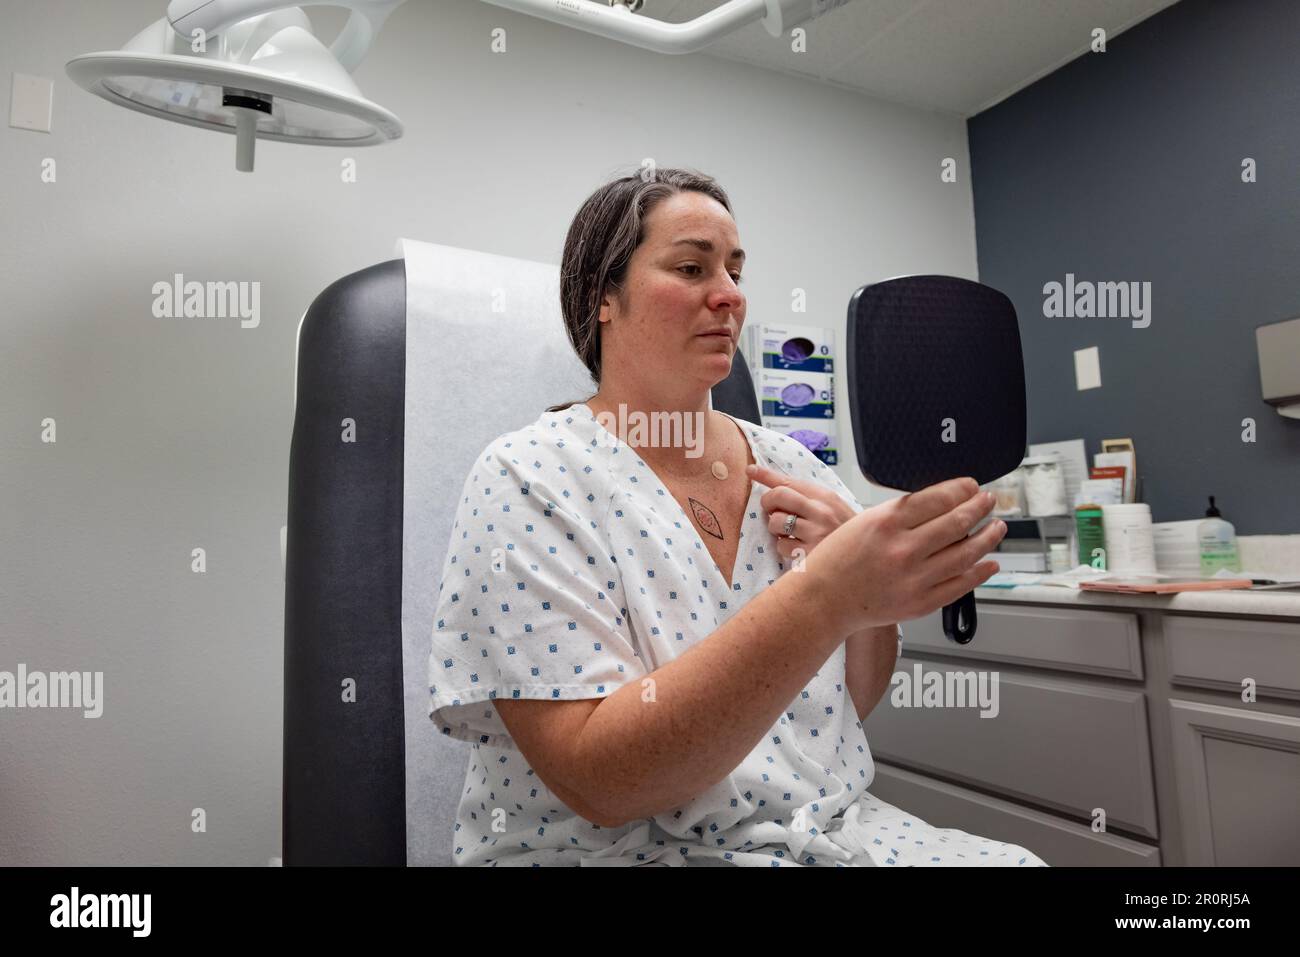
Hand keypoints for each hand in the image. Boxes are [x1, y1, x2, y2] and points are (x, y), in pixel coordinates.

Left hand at [745, 463, 856, 565]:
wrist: (869, 555)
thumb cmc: (844, 530)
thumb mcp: (831, 506)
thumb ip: (806, 496)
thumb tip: (776, 487)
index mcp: (825, 496)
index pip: (789, 481)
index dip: (766, 475)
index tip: (751, 470)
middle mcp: (821, 511)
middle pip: (778, 496)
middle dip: (767, 503)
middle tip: (771, 510)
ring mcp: (816, 533)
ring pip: (775, 522)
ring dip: (775, 528)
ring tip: (789, 532)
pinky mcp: (810, 554)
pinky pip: (781, 545)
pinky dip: (784, 547)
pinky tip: (797, 547)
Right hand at [793, 477, 1006, 633]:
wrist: (823, 599)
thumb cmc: (838, 560)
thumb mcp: (864, 522)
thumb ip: (901, 514)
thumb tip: (942, 503)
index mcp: (886, 522)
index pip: (938, 498)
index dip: (962, 489)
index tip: (972, 486)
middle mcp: (903, 549)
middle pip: (957, 522)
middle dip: (980, 508)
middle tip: (989, 501)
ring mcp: (914, 578)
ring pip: (966, 553)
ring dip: (988, 538)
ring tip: (997, 528)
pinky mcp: (920, 603)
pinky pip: (960, 585)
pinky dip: (980, 573)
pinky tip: (989, 563)